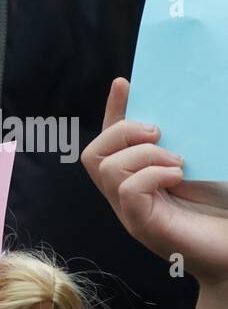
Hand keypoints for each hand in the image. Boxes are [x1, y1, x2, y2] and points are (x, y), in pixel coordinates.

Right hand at [81, 78, 227, 286]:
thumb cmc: (226, 214)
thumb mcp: (209, 166)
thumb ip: (194, 144)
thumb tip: (197, 112)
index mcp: (142, 179)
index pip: (113, 141)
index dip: (114, 110)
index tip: (125, 83)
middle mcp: (129, 195)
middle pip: (93, 154)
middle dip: (121, 132)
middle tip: (160, 135)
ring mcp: (132, 212)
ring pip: (106, 168)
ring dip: (142, 154)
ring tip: (176, 164)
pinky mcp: (142, 226)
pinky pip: (128, 189)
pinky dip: (151, 175)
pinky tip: (177, 178)